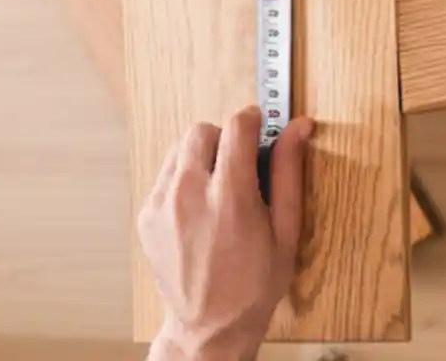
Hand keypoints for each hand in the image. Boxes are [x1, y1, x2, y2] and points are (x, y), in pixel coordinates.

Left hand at [138, 106, 312, 360]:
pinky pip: (165, 176)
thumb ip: (288, 172)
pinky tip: (200, 208)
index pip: (237, 125)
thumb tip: (298, 129)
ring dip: (201, 156)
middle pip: (202, 130)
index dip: (253, 119)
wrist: (210, 326)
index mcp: (230, 197)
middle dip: (224, 137)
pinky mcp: (147, 215)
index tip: (260, 125)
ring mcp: (162, 204)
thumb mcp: (286, 231)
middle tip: (239, 164)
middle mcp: (190, 195)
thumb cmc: (253, 285)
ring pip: (180, 149)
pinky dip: (184, 180)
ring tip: (219, 188)